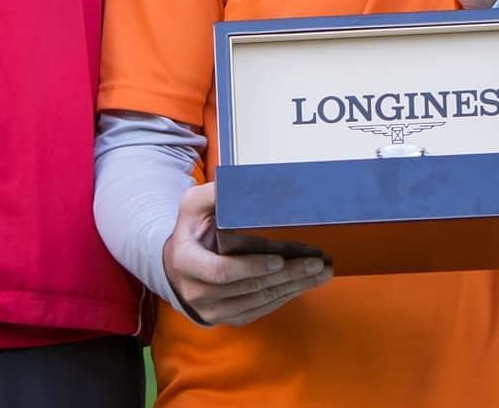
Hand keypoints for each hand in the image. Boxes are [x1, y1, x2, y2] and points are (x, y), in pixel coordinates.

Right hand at [161, 183, 329, 325]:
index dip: (251, 267)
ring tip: (320, 272)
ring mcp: (212, 310)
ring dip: (294, 287)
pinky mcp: (227, 319)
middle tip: (317, 262)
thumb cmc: (191, 229)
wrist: (178, 266)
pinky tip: (305, 284)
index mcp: (185, 261)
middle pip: (249, 287)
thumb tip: (242, 181)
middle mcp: (196, 292)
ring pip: (260, 301)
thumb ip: (214, 194)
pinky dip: (285, 297)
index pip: (221, 271)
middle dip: (287, 275)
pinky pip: (260, 310)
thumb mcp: (193, 205)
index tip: (280, 260)